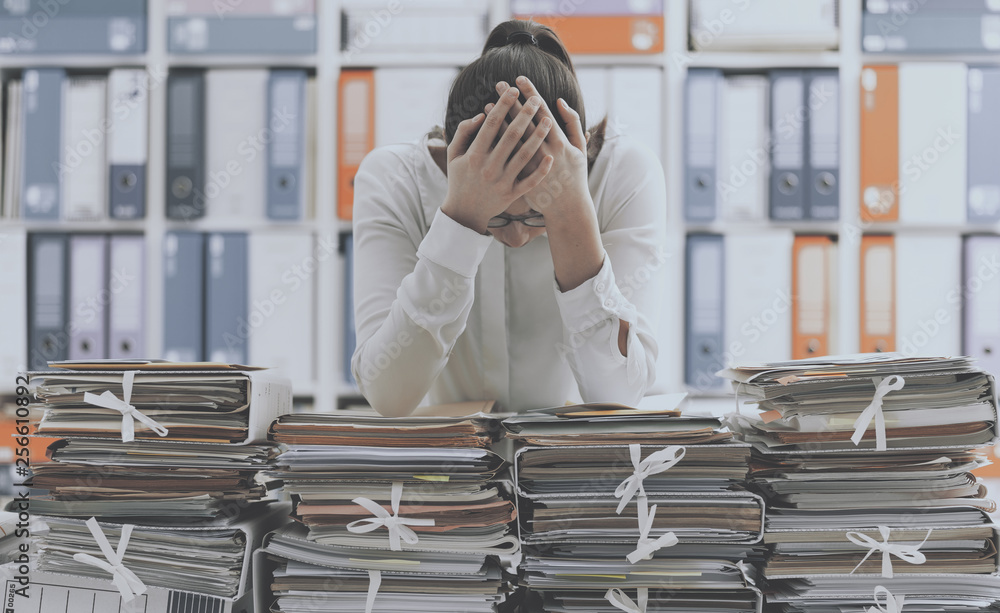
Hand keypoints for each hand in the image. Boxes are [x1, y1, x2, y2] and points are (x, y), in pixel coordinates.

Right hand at [440, 85, 553, 233]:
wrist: (464, 213)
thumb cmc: (459, 179)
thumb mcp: (454, 154)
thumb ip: (463, 132)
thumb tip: (481, 114)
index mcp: (474, 155)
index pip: (491, 124)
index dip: (502, 105)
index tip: (512, 90)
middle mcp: (489, 168)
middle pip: (511, 136)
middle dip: (524, 115)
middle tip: (536, 99)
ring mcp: (501, 182)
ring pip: (523, 156)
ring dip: (537, 137)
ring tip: (548, 120)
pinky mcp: (511, 195)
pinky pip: (529, 182)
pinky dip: (540, 170)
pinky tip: (550, 157)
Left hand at [486, 76, 591, 217]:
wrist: (567, 208)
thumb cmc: (575, 175)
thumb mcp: (580, 148)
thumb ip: (572, 123)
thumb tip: (559, 101)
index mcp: (560, 142)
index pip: (542, 111)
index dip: (530, 94)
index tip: (519, 79)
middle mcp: (544, 152)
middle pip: (524, 121)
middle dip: (511, 101)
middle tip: (500, 84)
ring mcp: (531, 166)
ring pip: (512, 138)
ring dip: (500, 120)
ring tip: (489, 104)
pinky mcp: (521, 178)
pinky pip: (505, 156)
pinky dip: (497, 142)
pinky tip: (489, 131)